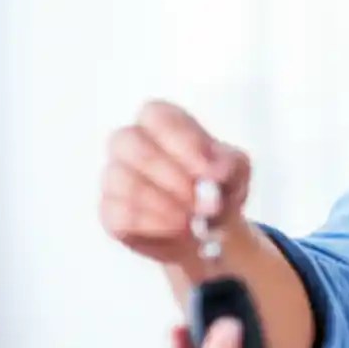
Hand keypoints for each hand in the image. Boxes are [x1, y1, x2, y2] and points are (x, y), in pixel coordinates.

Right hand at [100, 101, 252, 276]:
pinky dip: (155, 226)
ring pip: (123, 181)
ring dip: (165, 205)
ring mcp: (116, 177)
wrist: (210, 230)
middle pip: (132, 145)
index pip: (158, 116)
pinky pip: (121, 215)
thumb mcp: (237, 170)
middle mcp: (131, 143)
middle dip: (173, 177)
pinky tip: (179, 230)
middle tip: (207, 204)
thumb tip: (216, 169)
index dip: (184, 142)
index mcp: (161, 122)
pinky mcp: (111, 212)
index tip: (213, 171)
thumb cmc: (219, 188)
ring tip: (194, 222)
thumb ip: (230, 163)